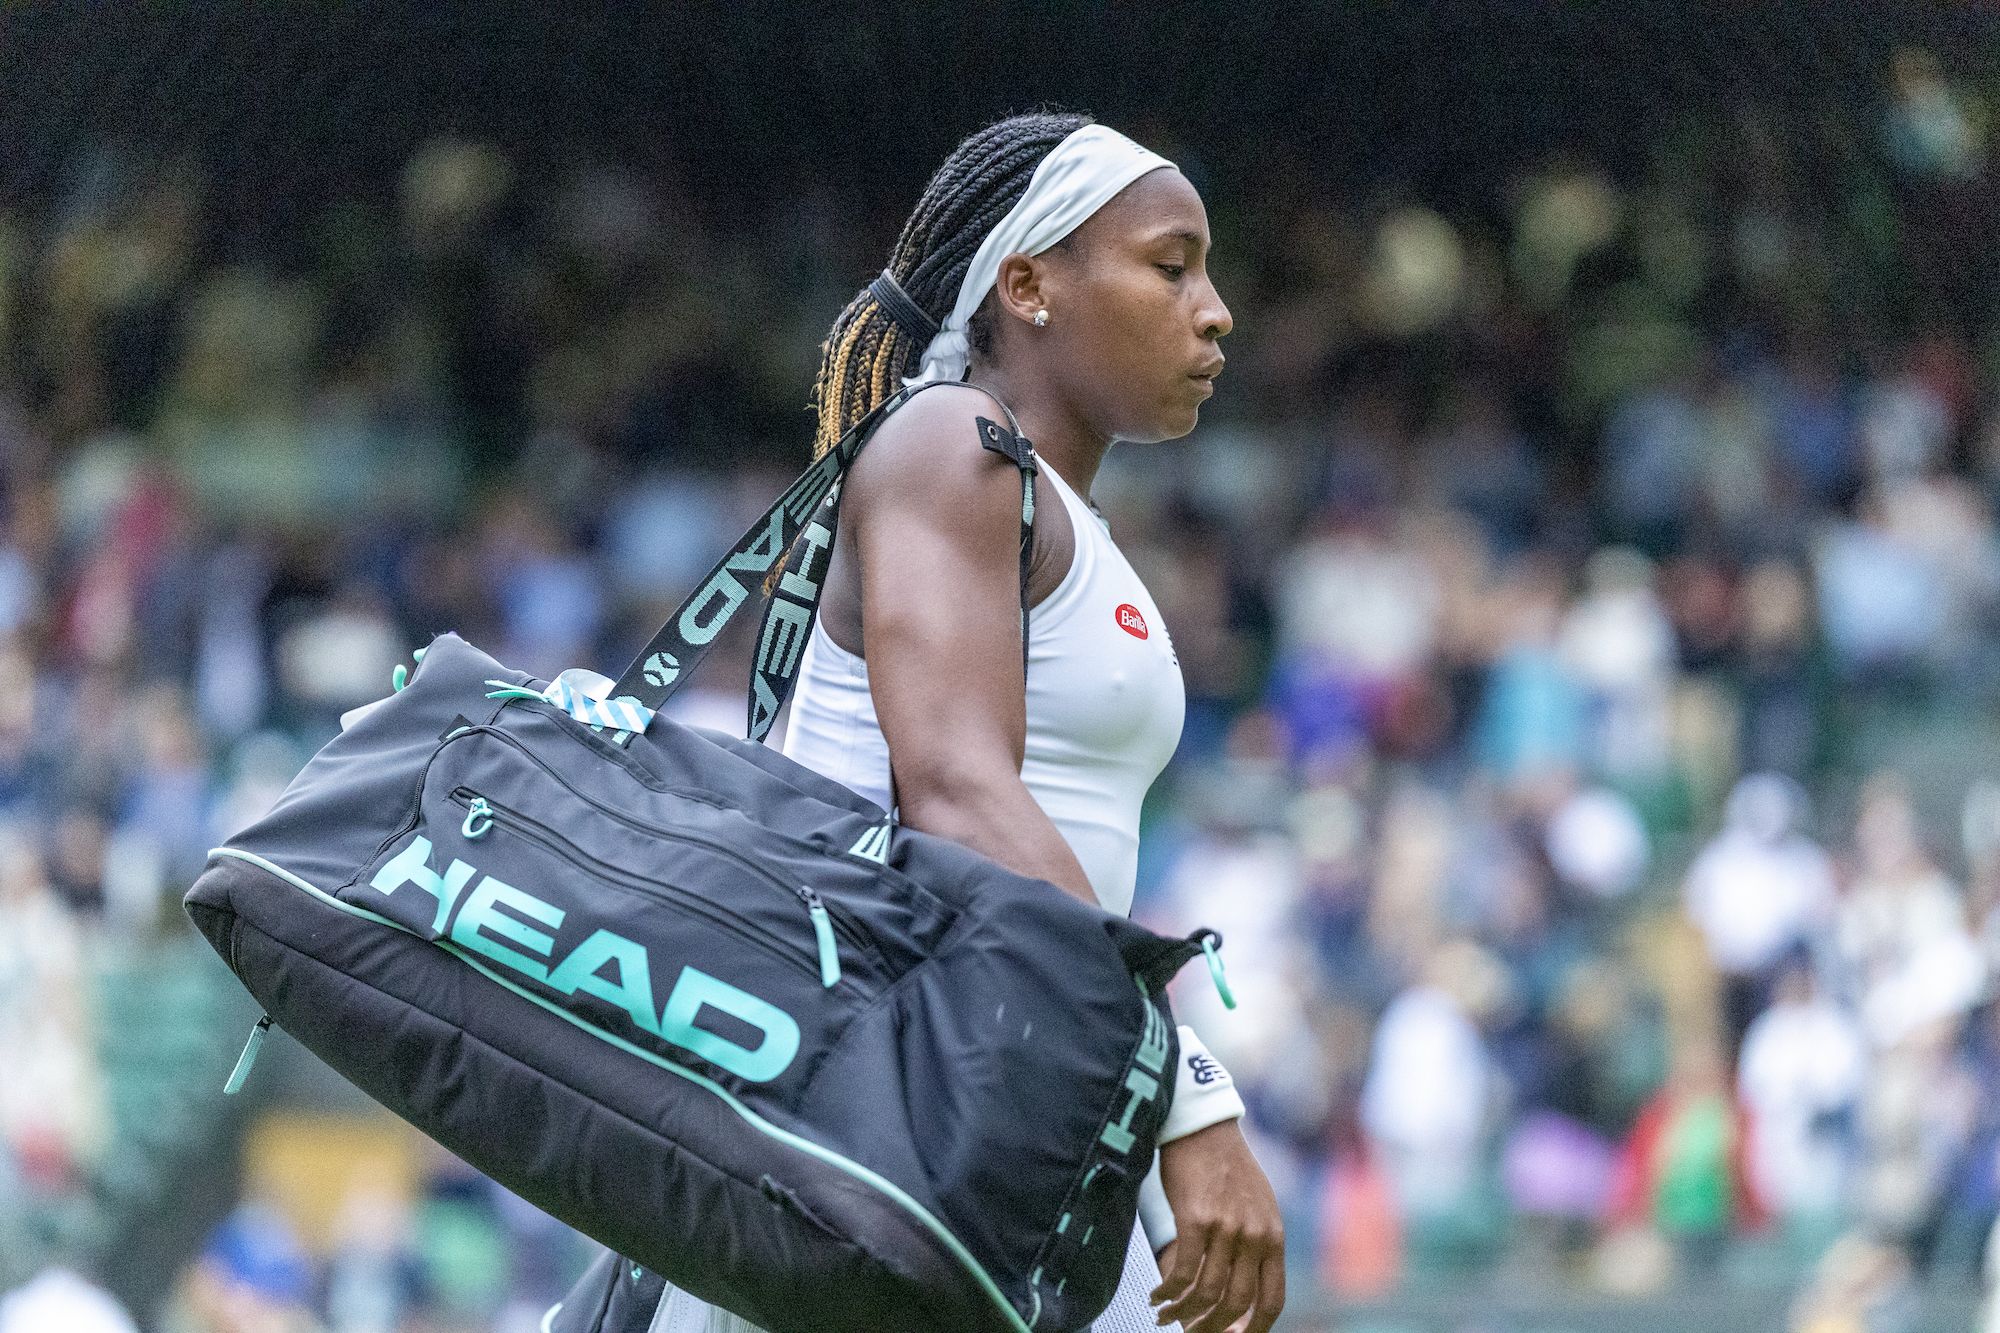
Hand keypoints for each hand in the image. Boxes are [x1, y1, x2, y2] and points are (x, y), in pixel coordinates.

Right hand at [1148, 1119, 1284, 1331]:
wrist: (1202, 1126)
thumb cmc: (1225, 1165)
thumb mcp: (1258, 1205)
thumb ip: (1257, 1242)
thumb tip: (1243, 1285)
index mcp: (1273, 1236)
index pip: (1272, 1300)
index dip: (1254, 1329)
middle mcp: (1255, 1236)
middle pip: (1236, 1304)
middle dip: (1210, 1327)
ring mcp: (1226, 1229)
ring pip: (1206, 1294)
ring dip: (1182, 1313)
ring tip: (1164, 1316)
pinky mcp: (1195, 1219)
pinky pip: (1182, 1272)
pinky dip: (1167, 1291)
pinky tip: (1156, 1294)